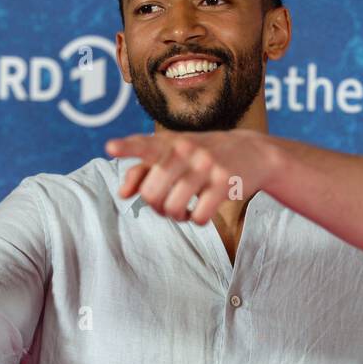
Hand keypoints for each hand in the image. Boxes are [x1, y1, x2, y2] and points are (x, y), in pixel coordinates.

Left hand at [105, 129, 268, 223]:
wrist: (253, 152)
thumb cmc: (204, 155)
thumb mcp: (176, 154)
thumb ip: (145, 169)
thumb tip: (121, 193)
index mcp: (172, 142)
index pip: (145, 145)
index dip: (127, 147)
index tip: (110, 147)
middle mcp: (187, 151)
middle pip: (152, 193)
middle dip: (155, 207)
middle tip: (164, 206)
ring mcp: (207, 166)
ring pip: (173, 207)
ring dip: (175, 216)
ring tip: (182, 211)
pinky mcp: (224, 184)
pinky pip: (199, 216)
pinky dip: (195, 221)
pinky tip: (198, 214)